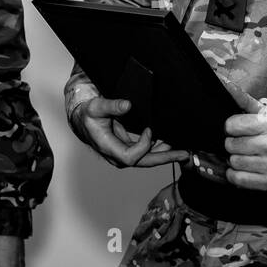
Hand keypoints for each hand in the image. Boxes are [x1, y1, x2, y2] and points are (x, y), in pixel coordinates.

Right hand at [70, 95, 189, 168]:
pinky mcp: (128, 148)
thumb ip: (111, 106)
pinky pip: (145, 152)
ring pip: (147, 159)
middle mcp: (117, 155)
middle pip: (144, 162)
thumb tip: (127, 105)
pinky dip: (158, 149)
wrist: (82, 120)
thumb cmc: (87, 115)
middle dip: (165, 158)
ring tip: (182, 150)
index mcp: (108, 147)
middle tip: (183, 154)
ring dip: (165, 154)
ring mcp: (123, 153)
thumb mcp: (96, 107)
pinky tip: (169, 144)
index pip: (130, 156)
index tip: (149, 130)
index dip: (143, 145)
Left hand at [222, 80, 266, 192]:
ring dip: (236, 160)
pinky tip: (247, 169)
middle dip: (234, 144)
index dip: (232, 127)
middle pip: (230, 144)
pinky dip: (236, 175)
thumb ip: (244, 100)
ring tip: (248, 157)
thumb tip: (223, 83)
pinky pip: (237, 179)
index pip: (231, 125)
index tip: (240, 129)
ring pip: (233, 162)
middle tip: (245, 144)